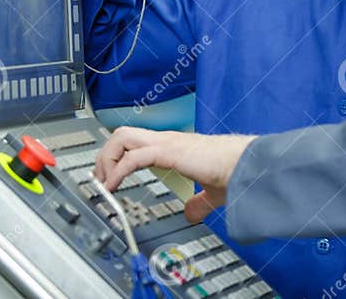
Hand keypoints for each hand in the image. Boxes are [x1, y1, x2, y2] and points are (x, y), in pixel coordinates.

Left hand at [94, 126, 256, 222]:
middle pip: (121, 134)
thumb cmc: (234, 172)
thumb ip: (198, 201)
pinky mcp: (169, 151)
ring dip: (106, 160)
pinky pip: (132, 158)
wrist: (245, 164)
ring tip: (105, 183)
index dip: (117, 157)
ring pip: (121, 138)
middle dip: (104, 156)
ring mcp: (167, 143)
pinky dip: (116, 173)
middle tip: (99, 180)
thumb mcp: (210, 192)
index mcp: (175, 146)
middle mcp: (167, 140)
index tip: (109, 178)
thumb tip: (191, 212)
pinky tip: (113, 188)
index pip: (135, 141)